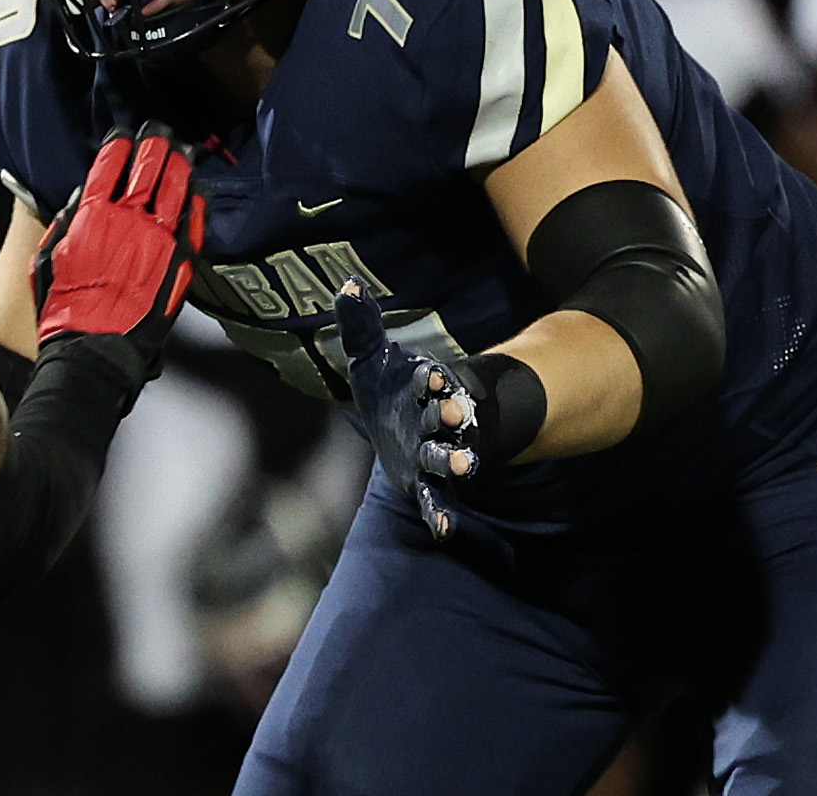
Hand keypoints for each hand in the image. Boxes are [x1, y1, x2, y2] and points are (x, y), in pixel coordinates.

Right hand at [34, 122, 205, 365]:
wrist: (94, 351)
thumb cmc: (65, 311)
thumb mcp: (49, 258)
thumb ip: (68, 223)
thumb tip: (82, 201)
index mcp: (92, 216)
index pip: (109, 164)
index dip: (118, 144)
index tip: (123, 136)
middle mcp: (129, 221)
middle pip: (148, 167)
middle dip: (154, 143)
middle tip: (157, 132)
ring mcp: (158, 240)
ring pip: (176, 188)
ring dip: (179, 165)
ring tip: (181, 152)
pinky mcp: (179, 262)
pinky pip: (193, 223)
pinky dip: (196, 204)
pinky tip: (196, 192)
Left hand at [333, 281, 485, 540]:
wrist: (398, 425)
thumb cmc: (389, 387)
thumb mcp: (368, 356)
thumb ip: (360, 323)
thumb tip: (348, 284)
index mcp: (420, 388)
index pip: (428, 379)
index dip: (431, 378)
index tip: (434, 375)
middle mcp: (431, 420)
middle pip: (443, 418)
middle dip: (449, 415)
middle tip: (457, 414)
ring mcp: (429, 453)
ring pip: (446, 457)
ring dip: (457, 460)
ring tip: (469, 466)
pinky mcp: (422, 482)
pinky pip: (433, 499)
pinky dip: (439, 514)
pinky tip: (443, 531)